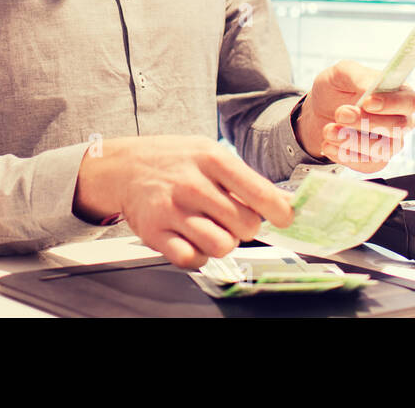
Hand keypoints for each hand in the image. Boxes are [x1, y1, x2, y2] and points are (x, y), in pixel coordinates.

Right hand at [74, 136, 294, 269]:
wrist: (124, 167)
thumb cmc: (175, 161)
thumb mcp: (211, 155)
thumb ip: (249, 180)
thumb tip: (290, 203)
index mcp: (212, 159)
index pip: (261, 194)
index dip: (279, 213)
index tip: (281, 218)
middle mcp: (192, 184)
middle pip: (246, 225)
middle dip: (247, 227)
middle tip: (234, 218)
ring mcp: (171, 210)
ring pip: (222, 246)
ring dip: (224, 242)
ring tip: (214, 228)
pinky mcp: (155, 233)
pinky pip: (192, 259)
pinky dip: (198, 255)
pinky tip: (194, 239)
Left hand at [296, 60, 414, 172]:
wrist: (318, 113)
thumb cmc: (336, 90)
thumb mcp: (341, 74)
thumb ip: (358, 75)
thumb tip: (371, 86)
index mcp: (397, 94)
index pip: (409, 101)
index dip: (391, 103)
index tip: (367, 102)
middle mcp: (399, 121)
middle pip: (398, 127)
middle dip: (366, 122)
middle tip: (341, 113)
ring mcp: (389, 144)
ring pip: (382, 149)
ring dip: (351, 140)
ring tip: (328, 130)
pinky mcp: (374, 161)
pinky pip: (367, 164)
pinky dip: (345, 156)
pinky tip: (328, 145)